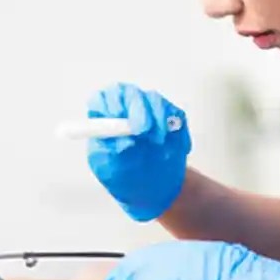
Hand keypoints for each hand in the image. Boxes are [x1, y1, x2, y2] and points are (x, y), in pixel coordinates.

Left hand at [85, 83, 191, 220]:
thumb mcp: (108, 169)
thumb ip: (110, 154)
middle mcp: (126, 106)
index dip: (109, 101)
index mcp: (104, 116)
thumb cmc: (122, 175)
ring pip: (154, 100)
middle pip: (129, 93)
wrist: (149, 187)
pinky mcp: (171, 117)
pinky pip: (175, 114)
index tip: (116, 114)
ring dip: (157, 120)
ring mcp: (150, 109)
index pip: (103, 97)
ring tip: (158, 144)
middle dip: (137, 109)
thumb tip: (123, 142)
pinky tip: (171, 148)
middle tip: (142, 131)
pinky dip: (175, 130)